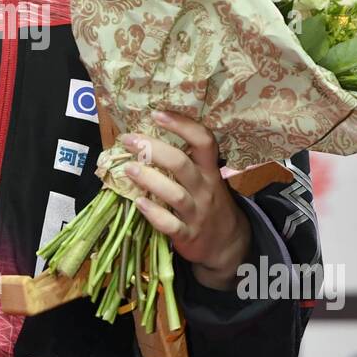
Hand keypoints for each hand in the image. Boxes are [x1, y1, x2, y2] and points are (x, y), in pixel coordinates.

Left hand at [119, 110, 252, 290]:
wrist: (227, 244)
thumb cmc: (208, 203)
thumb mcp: (206, 180)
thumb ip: (186, 162)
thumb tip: (148, 138)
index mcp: (209, 171)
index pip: (203, 141)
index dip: (182, 125)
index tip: (157, 113)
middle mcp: (205, 188)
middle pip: (182, 164)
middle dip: (154, 150)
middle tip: (129, 140)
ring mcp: (197, 212)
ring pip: (175, 193)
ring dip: (149, 179)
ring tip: (129, 168)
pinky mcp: (188, 235)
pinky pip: (171, 225)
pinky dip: (154, 214)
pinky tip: (138, 203)